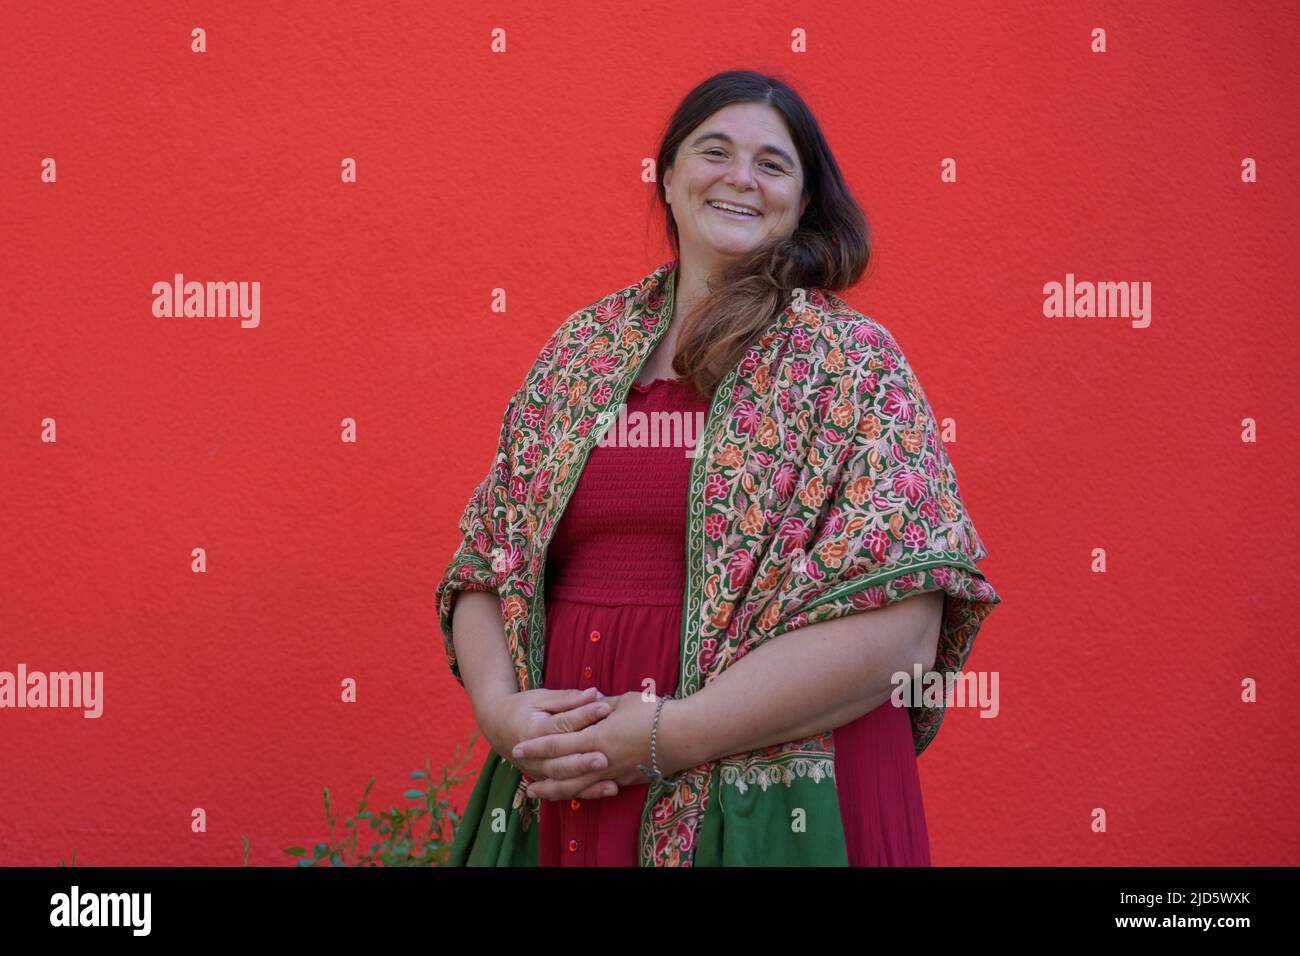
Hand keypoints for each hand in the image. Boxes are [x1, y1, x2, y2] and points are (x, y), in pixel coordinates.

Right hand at [476, 687, 621, 799]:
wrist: (497, 726)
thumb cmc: (523, 707)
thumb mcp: (540, 697)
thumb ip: (567, 698)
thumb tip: (595, 694)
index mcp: (531, 730)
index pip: (561, 724)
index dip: (584, 715)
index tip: (605, 707)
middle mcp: (532, 756)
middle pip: (561, 760)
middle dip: (584, 761)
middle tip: (605, 757)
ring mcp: (537, 771)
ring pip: (564, 780)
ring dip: (588, 783)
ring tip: (612, 783)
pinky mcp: (544, 780)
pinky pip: (566, 789)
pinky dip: (587, 792)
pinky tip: (608, 790)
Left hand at [511, 691, 664, 801]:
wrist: (684, 735)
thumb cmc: (653, 712)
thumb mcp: (621, 702)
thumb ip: (598, 707)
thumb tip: (586, 705)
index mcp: (596, 737)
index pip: (558, 743)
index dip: (536, 747)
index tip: (517, 749)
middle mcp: (600, 760)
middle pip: (562, 772)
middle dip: (540, 774)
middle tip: (521, 778)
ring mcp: (613, 774)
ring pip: (578, 788)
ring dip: (556, 791)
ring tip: (539, 792)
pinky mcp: (626, 780)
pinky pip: (596, 789)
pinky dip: (580, 792)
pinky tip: (573, 792)